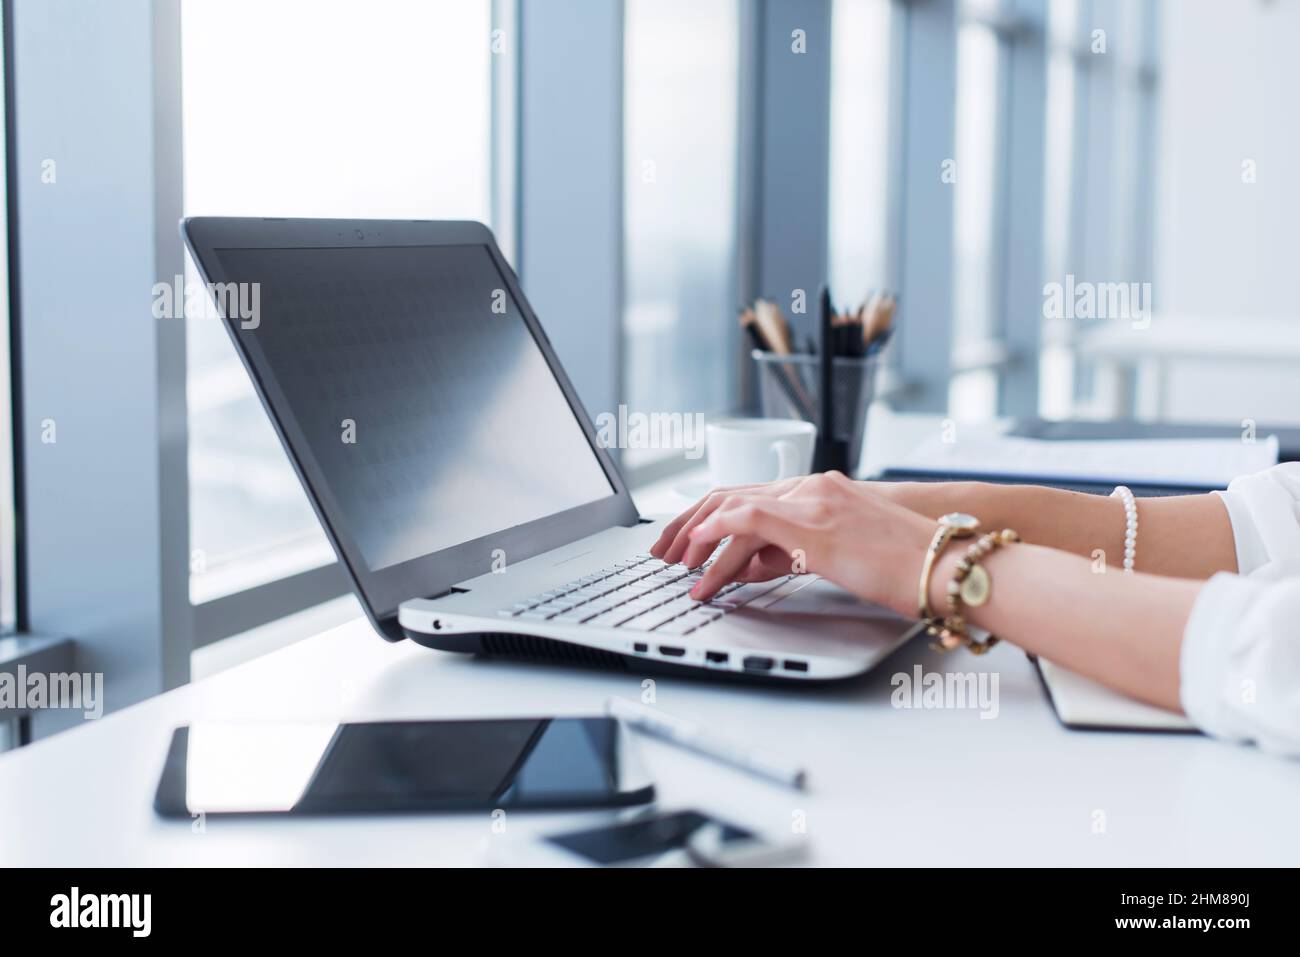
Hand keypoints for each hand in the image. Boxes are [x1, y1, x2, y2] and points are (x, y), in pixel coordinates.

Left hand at [662, 471, 936, 616]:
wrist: (947, 564)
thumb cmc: (907, 566)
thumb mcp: (841, 554)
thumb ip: (793, 552)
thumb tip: (750, 566)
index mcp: (821, 489)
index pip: (748, 495)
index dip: (709, 516)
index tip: (685, 540)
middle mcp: (812, 487)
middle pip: (730, 494)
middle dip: (689, 523)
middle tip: (663, 551)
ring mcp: (811, 501)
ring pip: (733, 508)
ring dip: (696, 539)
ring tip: (676, 568)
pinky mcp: (812, 525)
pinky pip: (746, 523)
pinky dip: (714, 542)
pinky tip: (699, 565)